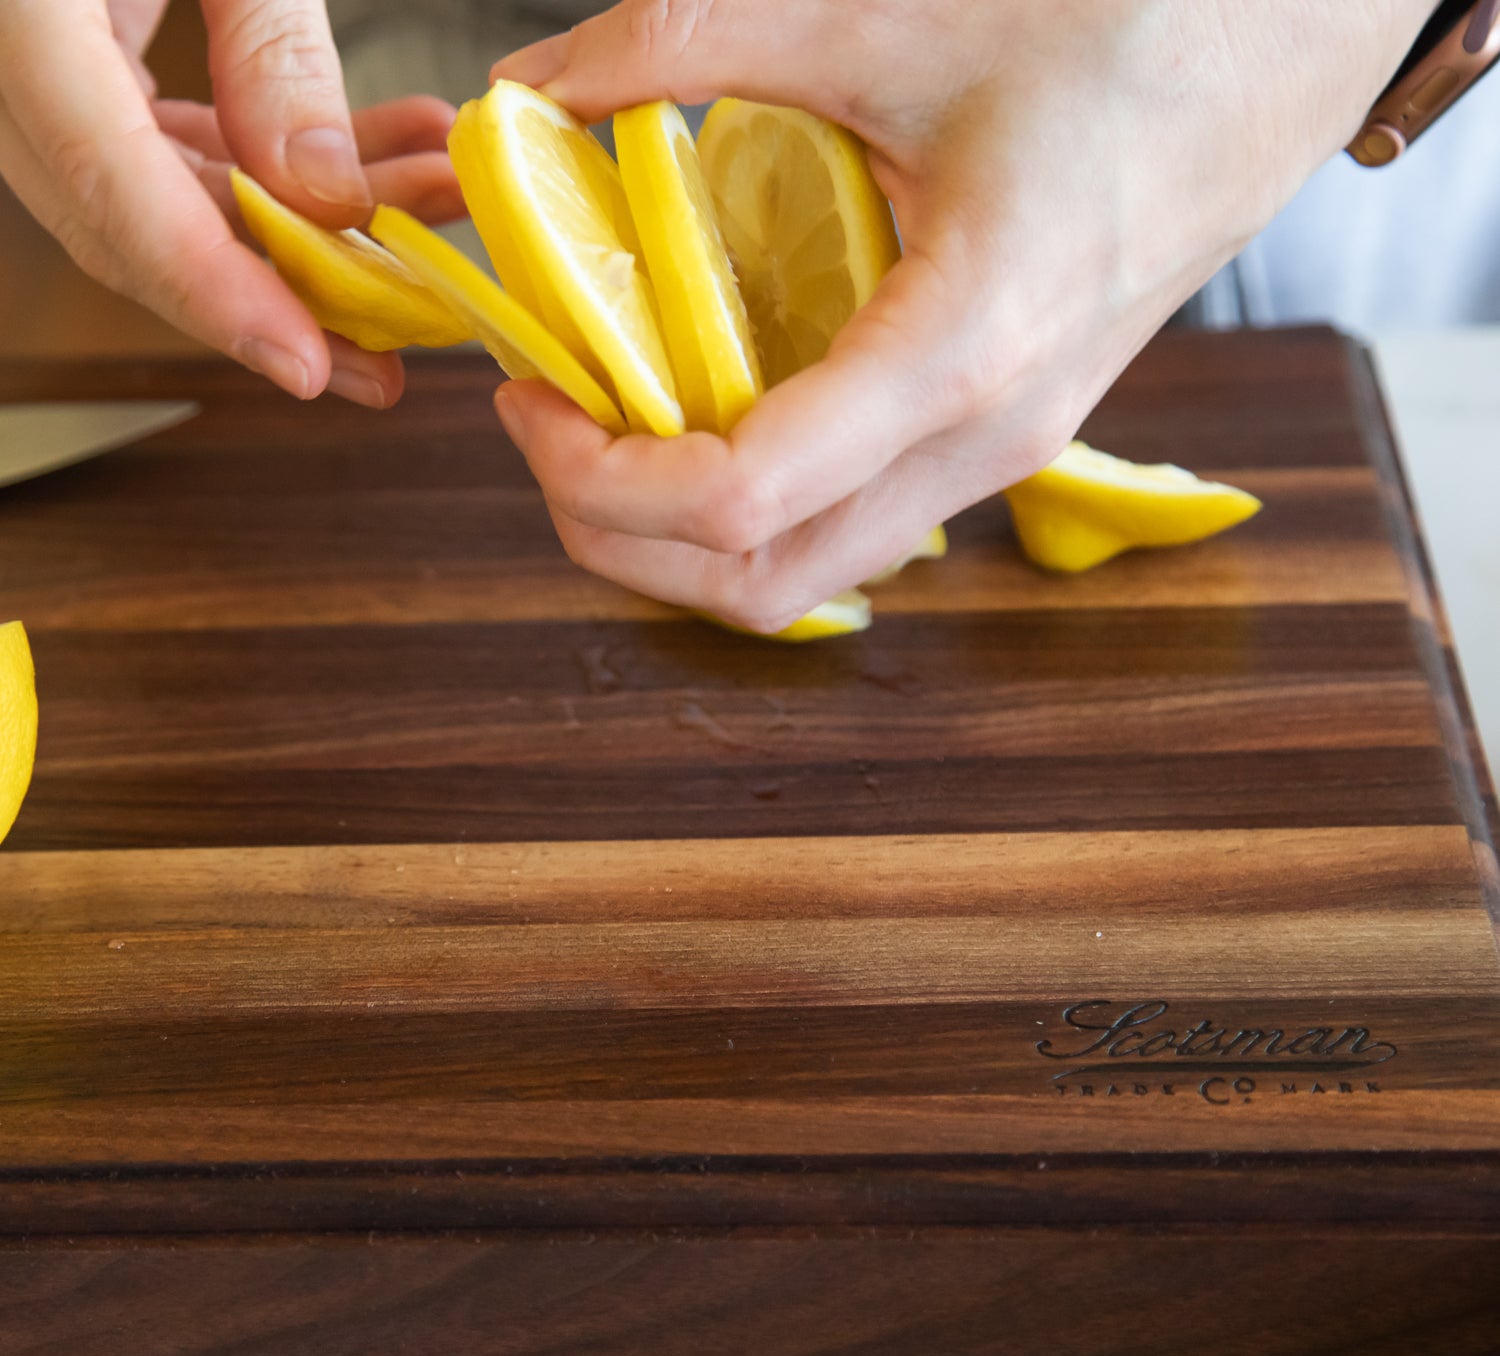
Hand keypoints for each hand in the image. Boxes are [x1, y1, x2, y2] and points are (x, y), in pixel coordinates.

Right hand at [0, 0, 460, 406]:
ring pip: (157, 194)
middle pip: (134, 224)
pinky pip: (158, 139)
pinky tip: (372, 158)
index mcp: (10, 9)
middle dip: (275, 300)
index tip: (308, 367)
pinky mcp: (60, 54)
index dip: (216, 294)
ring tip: (415, 237)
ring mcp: (24, 63)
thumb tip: (322, 198)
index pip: (111, 187)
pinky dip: (264, 165)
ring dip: (294, 232)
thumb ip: (267, 46)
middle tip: (388, 355)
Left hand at [490, 0, 1433, 631]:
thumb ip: (694, 41)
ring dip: (681, 541)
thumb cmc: (1116, 28)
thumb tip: (538, 87)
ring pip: (804, 579)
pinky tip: (705, 409)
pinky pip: (845, 529)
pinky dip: (749, 509)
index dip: (601, 480)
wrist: (1268, 61)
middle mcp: (977, 443)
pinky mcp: (989, 443)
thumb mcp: (891, 14)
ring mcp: (991, 460)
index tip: (532, 394)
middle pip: (760, 587)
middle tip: (547, 430)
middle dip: (620, 541)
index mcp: (957, 351)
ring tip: (609, 428)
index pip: (741, 500)